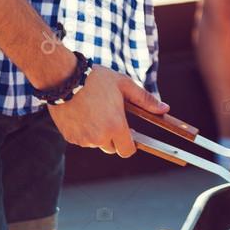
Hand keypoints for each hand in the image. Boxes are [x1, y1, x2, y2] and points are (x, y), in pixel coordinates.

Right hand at [48, 65, 168, 156]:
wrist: (64, 78)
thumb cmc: (97, 79)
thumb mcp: (124, 85)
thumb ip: (145, 100)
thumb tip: (165, 109)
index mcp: (115, 126)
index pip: (128, 150)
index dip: (130, 144)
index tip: (130, 133)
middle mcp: (99, 137)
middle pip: (111, 148)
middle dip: (113, 136)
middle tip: (110, 116)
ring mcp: (82, 139)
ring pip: (95, 143)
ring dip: (97, 133)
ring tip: (94, 111)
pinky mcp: (69, 138)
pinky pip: (81, 140)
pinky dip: (83, 131)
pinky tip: (82, 113)